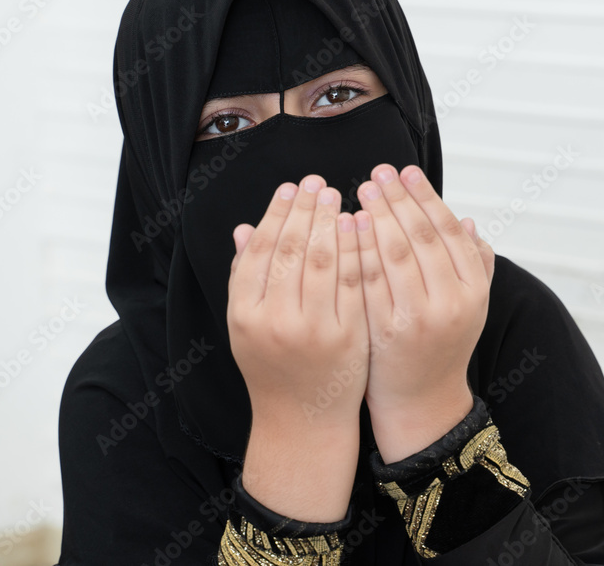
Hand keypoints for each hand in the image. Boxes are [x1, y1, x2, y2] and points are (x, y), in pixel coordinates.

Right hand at [226, 175, 368, 521]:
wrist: (302, 419)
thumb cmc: (275, 367)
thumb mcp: (248, 324)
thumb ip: (246, 277)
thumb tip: (244, 228)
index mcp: (244, 312)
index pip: (261, 249)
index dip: (276, 214)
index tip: (290, 188)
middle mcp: (274, 319)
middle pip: (291, 249)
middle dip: (305, 210)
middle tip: (318, 183)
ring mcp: (311, 329)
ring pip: (322, 261)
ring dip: (330, 223)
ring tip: (339, 197)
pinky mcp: (346, 336)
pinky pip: (352, 282)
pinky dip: (355, 250)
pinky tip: (359, 228)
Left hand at [354, 164, 494, 462]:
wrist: (421, 401)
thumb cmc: (441, 346)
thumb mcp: (469, 306)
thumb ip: (474, 265)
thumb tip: (470, 221)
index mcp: (473, 289)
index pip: (448, 230)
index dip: (425, 197)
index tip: (406, 172)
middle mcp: (450, 302)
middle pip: (419, 236)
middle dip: (396, 199)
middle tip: (377, 172)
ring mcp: (418, 318)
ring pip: (392, 254)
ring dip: (374, 217)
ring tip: (359, 192)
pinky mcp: (385, 331)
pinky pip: (367, 281)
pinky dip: (356, 250)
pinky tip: (344, 229)